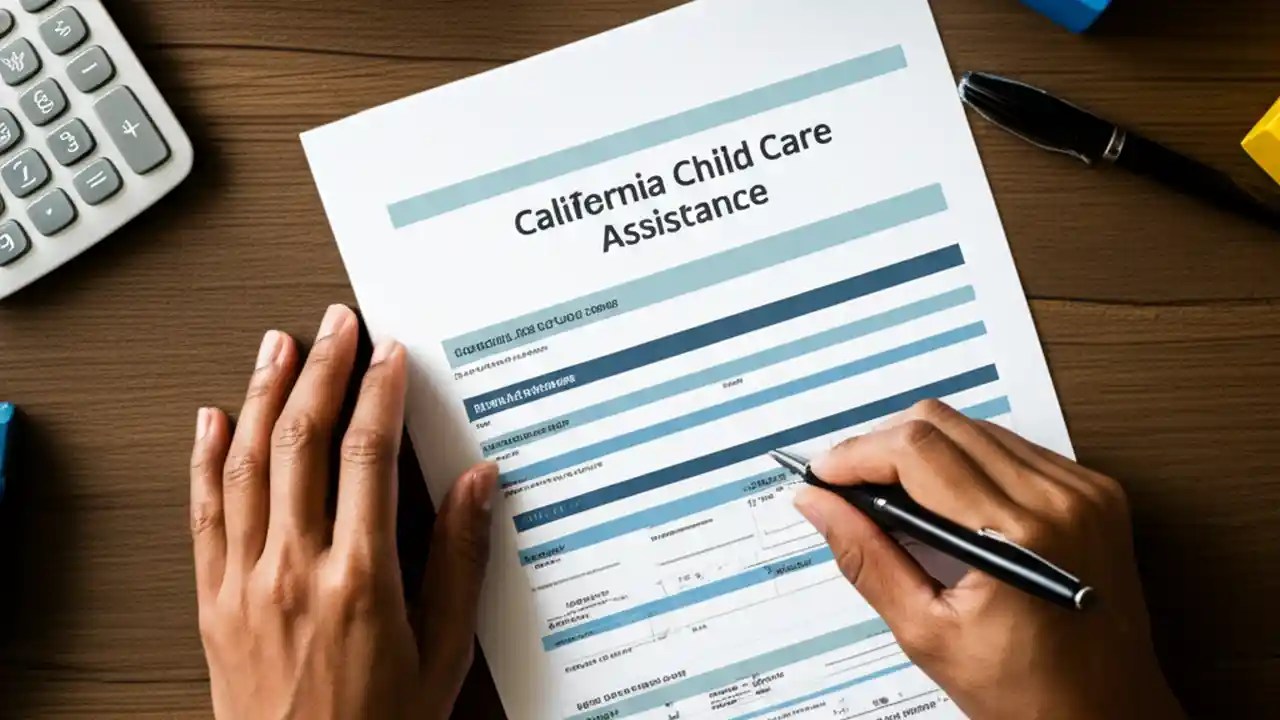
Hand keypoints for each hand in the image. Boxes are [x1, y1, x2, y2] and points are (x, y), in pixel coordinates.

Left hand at [188, 304, 496, 719]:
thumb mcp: (443, 653)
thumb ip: (460, 561)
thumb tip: (476, 485)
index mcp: (360, 578)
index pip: (367, 455)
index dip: (379, 393)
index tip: (390, 356)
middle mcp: (295, 569)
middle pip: (302, 442)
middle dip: (322, 371)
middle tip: (335, 325)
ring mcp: (246, 580)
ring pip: (247, 463)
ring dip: (263, 394)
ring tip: (279, 346)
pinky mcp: (215, 598)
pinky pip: (205, 512)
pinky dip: (207, 459)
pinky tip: (213, 419)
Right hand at [793, 400, 1184, 719]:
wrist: (1110, 715)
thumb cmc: (1032, 694)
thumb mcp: (927, 633)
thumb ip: (867, 559)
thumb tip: (820, 506)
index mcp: (1019, 536)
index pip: (917, 450)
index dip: (857, 454)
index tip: (826, 475)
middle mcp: (1059, 500)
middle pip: (942, 422)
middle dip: (882, 444)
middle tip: (853, 484)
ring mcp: (1084, 491)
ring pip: (976, 427)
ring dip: (925, 449)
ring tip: (898, 495)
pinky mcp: (1096, 492)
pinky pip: (1015, 448)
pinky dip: (970, 461)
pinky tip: (951, 499)